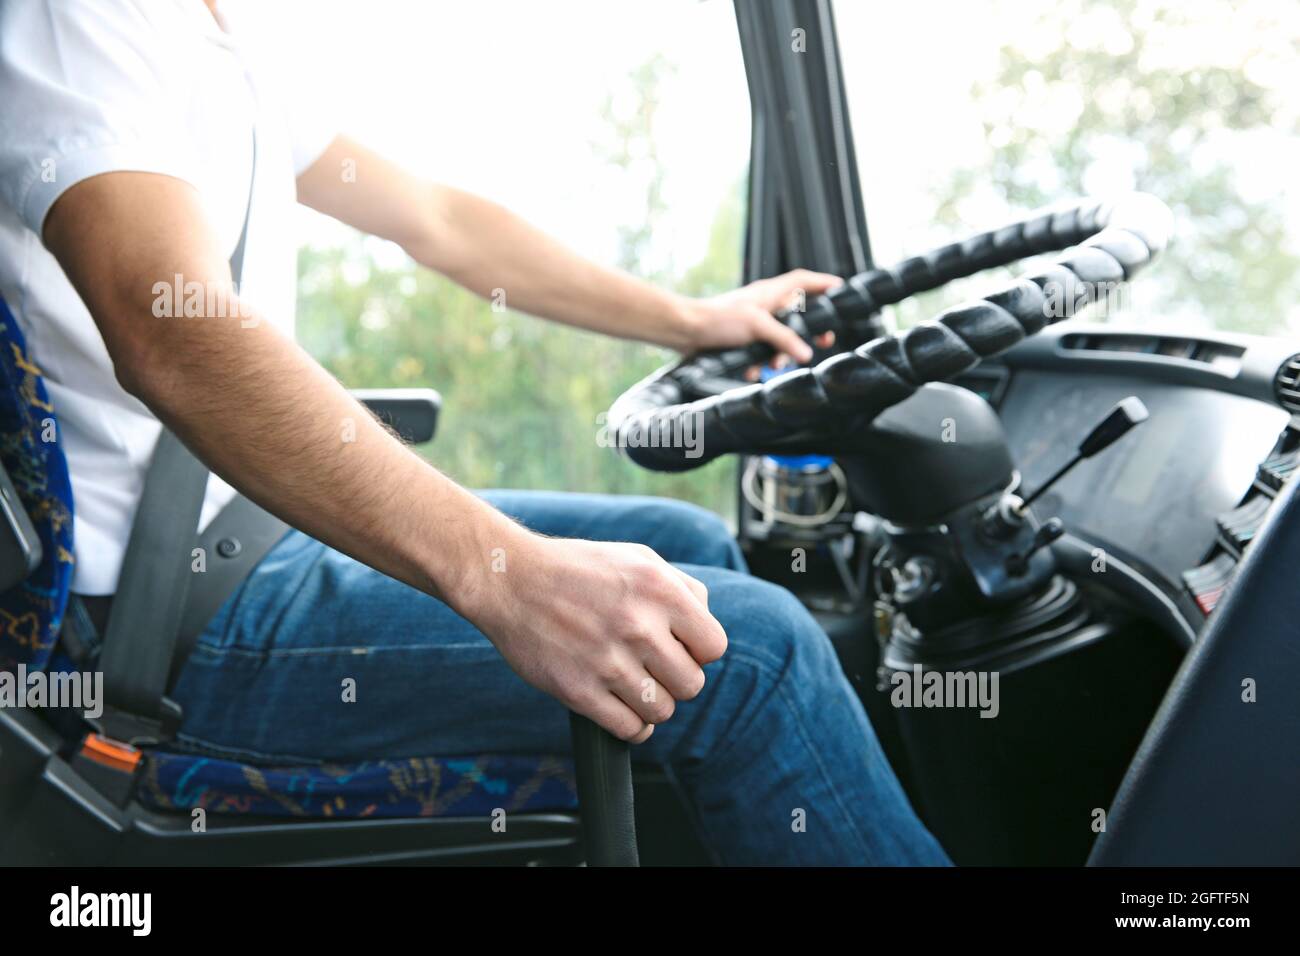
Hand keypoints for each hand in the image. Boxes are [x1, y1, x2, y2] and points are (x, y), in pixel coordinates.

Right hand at [457, 530, 727, 741]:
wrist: (509, 580)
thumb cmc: (576, 568)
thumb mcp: (637, 558)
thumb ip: (680, 587)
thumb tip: (705, 626)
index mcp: (659, 590)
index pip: (714, 647)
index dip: (699, 651)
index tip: (678, 647)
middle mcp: (638, 626)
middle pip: (691, 684)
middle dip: (675, 679)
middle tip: (651, 667)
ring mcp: (608, 662)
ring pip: (661, 711)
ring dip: (651, 704)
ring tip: (632, 686)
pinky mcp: (579, 691)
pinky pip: (629, 729)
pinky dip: (632, 727)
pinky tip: (621, 708)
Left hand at [680, 268, 842, 365]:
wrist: (685, 332)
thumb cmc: (718, 319)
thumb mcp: (757, 326)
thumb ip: (785, 339)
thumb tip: (807, 353)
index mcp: (770, 293)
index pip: (803, 281)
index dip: (823, 283)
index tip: (841, 290)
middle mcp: (764, 305)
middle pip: (798, 313)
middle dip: (809, 330)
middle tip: (824, 340)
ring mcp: (754, 322)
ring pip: (780, 339)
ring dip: (779, 355)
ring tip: (773, 366)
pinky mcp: (743, 339)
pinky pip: (761, 352)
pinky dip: (759, 363)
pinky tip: (752, 372)